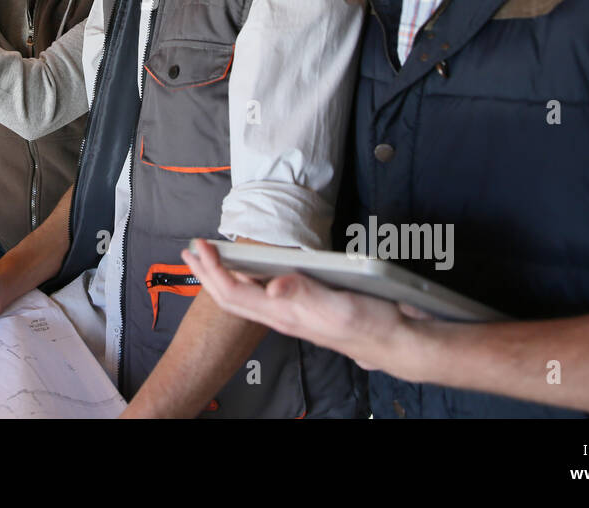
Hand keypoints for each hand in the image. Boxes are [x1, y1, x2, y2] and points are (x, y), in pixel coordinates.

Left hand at [182, 238, 430, 375]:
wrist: (397, 342)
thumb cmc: (371, 324)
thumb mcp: (338, 306)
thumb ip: (305, 295)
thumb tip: (273, 286)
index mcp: (284, 314)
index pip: (234, 293)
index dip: (212, 270)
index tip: (199, 246)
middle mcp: (283, 316)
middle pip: (231, 297)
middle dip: (207, 273)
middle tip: (191, 250)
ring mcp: (292, 314)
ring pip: (245, 297)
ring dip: (222, 276)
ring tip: (209, 258)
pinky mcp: (304, 309)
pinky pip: (263, 295)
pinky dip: (247, 279)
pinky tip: (250, 271)